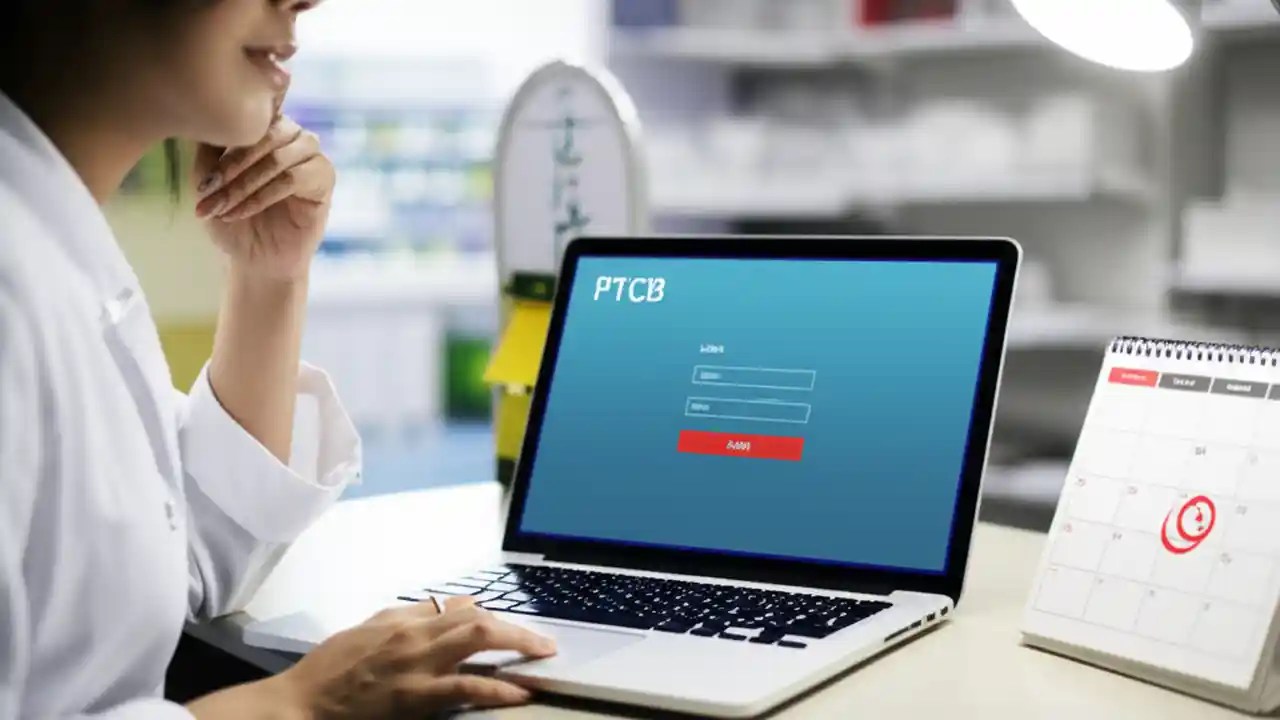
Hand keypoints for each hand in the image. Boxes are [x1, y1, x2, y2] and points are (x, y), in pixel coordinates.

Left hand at [193, 115, 333, 280]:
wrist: (255, 258)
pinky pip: (293, 179)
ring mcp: (311, 155)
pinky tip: (242, 213)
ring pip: (277, 157)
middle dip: (232, 166)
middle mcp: (292, 134)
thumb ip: (209, 148)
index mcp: (265, 125)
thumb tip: (207, 121)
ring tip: (222, 208)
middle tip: (208, 192)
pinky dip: (262, 196)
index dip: (221, 144)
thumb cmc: (232, 216)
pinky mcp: (325, 178)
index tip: (202, 183)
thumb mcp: (209, 179)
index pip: (248, 117)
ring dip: (245, 184)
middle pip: (264, 134)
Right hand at [269, 597, 556, 718]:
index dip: (489, 616)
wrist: (301, 702)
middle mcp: (414, 634)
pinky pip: (466, 686)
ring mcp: (418, 664)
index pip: (457, 607)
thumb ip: (405, 619)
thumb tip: (444, 607)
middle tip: (544, 642)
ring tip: (543, 656)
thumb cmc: (329, 670)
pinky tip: (519, 691)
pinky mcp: (416, 695)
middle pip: (477, 618)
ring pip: (478, 640)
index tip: (508, 628)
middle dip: (515, 628)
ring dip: (518, 645)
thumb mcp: (366, 632)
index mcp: (402, 620)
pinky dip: (498, 687)